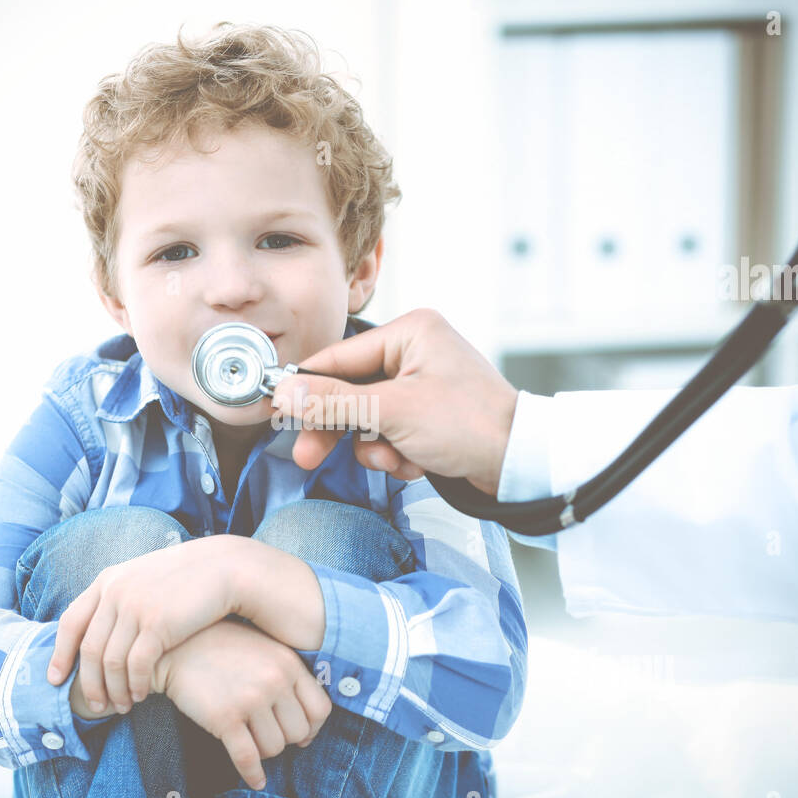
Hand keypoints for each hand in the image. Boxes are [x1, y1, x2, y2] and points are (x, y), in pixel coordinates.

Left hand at [46, 534, 240, 715]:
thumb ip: (119, 597)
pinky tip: (140, 696)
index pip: (71, 622)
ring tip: (121, 707)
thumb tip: (100, 630)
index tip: (56, 679)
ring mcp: (135, 607)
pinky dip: (134, 685)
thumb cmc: (188, 578)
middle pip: (88, 648)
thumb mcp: (144, 578)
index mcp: (108, 580)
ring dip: (113, 690)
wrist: (226, 568)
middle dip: (88, 683)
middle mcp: (116, 592)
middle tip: (95, 706)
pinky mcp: (157, 624)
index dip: (60, 654)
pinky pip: (135, 665)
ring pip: (110, 662)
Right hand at [157, 619, 331, 789]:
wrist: (176, 646)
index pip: (321, 709)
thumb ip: (290, 681)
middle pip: (298, 733)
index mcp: (289, 664)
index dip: (312, 728)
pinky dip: (253, 775)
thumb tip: (308, 732)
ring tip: (249, 739)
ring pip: (274, 748)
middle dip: (283, 739)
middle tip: (265, 733)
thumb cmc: (223, 650)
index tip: (300, 734)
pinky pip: (247, 758)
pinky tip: (255, 781)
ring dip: (263, 752)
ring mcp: (250, 699)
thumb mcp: (266, 651)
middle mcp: (274, 680)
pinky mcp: (224, 717)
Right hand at [269, 308, 518, 496]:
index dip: (306, 387)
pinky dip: (397, 454)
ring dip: (376, 446)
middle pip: (351, 391)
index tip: (277, 410)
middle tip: (308, 456)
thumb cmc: (470, 425)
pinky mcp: (429, 416)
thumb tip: (286, 391)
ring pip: (369, 419)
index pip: (339, 357)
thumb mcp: (393, 411)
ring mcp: (423, 386)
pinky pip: (391, 434)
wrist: (520, 465)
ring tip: (397, 458)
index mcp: (411, 332)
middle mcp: (416, 352)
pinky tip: (416, 463)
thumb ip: (335, 401)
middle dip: (339, 428)